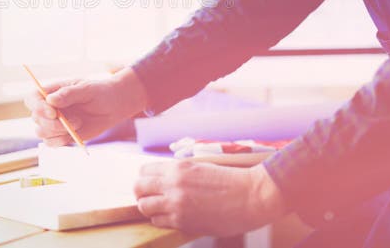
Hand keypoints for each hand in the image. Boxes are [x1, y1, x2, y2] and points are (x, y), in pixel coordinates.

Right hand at [23, 67, 147, 146]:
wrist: (112, 106)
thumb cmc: (99, 92)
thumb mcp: (86, 89)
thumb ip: (69, 94)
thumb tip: (50, 100)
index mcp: (51, 92)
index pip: (32, 98)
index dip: (37, 106)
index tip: (53, 112)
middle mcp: (48, 108)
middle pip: (35, 118)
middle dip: (52, 123)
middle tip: (74, 121)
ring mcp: (53, 122)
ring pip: (41, 132)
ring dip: (58, 132)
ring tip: (78, 123)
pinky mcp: (61, 135)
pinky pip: (51, 143)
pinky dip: (60, 142)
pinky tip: (74, 135)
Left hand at [133, 161, 286, 236]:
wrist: (251, 197)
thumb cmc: (230, 181)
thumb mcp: (200, 167)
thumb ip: (179, 173)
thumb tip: (163, 180)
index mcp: (178, 167)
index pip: (144, 170)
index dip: (146, 178)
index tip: (150, 184)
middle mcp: (173, 183)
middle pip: (138, 188)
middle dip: (141, 193)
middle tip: (149, 197)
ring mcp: (176, 203)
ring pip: (144, 207)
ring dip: (149, 208)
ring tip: (160, 209)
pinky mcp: (182, 221)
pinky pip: (158, 222)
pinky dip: (161, 220)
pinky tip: (172, 218)